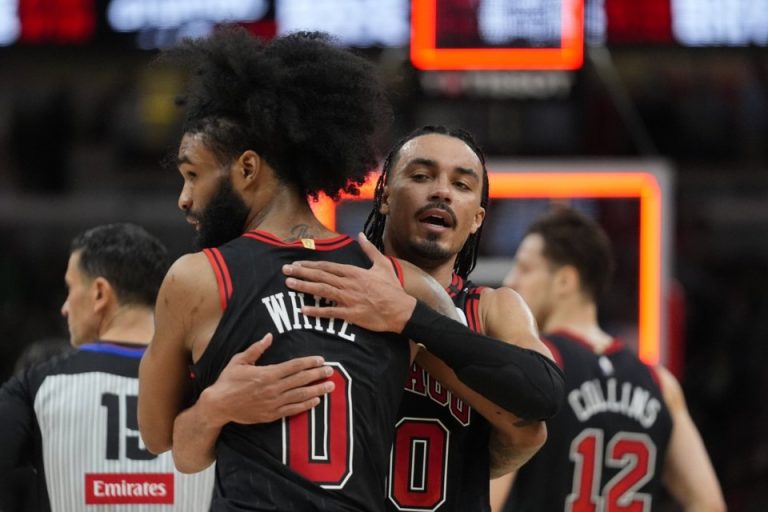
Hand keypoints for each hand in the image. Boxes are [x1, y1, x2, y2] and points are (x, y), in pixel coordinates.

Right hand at [200, 333, 334, 425]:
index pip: (294, 366)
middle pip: (301, 380)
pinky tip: (316, 401)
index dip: (309, 363)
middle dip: (318, 375)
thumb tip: (269, 336)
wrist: (218, 405)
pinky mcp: (271, 415)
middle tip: (331, 371)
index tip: (320, 360)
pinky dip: (306, 405)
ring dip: (317, 390)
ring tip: (330, 386)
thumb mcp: (239, 361)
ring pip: (300, 395)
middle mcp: (273, 388)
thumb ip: (256, 349)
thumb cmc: (228, 381)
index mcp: (267, 374)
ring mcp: (273, 403)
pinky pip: (293, 409)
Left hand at [282, 233, 416, 332]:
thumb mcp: (382, 264)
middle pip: (321, 276)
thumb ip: (369, 249)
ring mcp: (349, 299)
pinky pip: (330, 312)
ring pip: (322, 291)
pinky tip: (303, 309)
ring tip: (289, 284)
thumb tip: (361, 235)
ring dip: (305, 287)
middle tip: (285, 270)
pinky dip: (317, 311)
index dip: (311, 265)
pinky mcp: (351, 314)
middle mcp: (348, 284)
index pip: (328, 266)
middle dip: (302, 272)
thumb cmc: (392, 288)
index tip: (297, 263)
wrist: (401, 310)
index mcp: (354, 272)